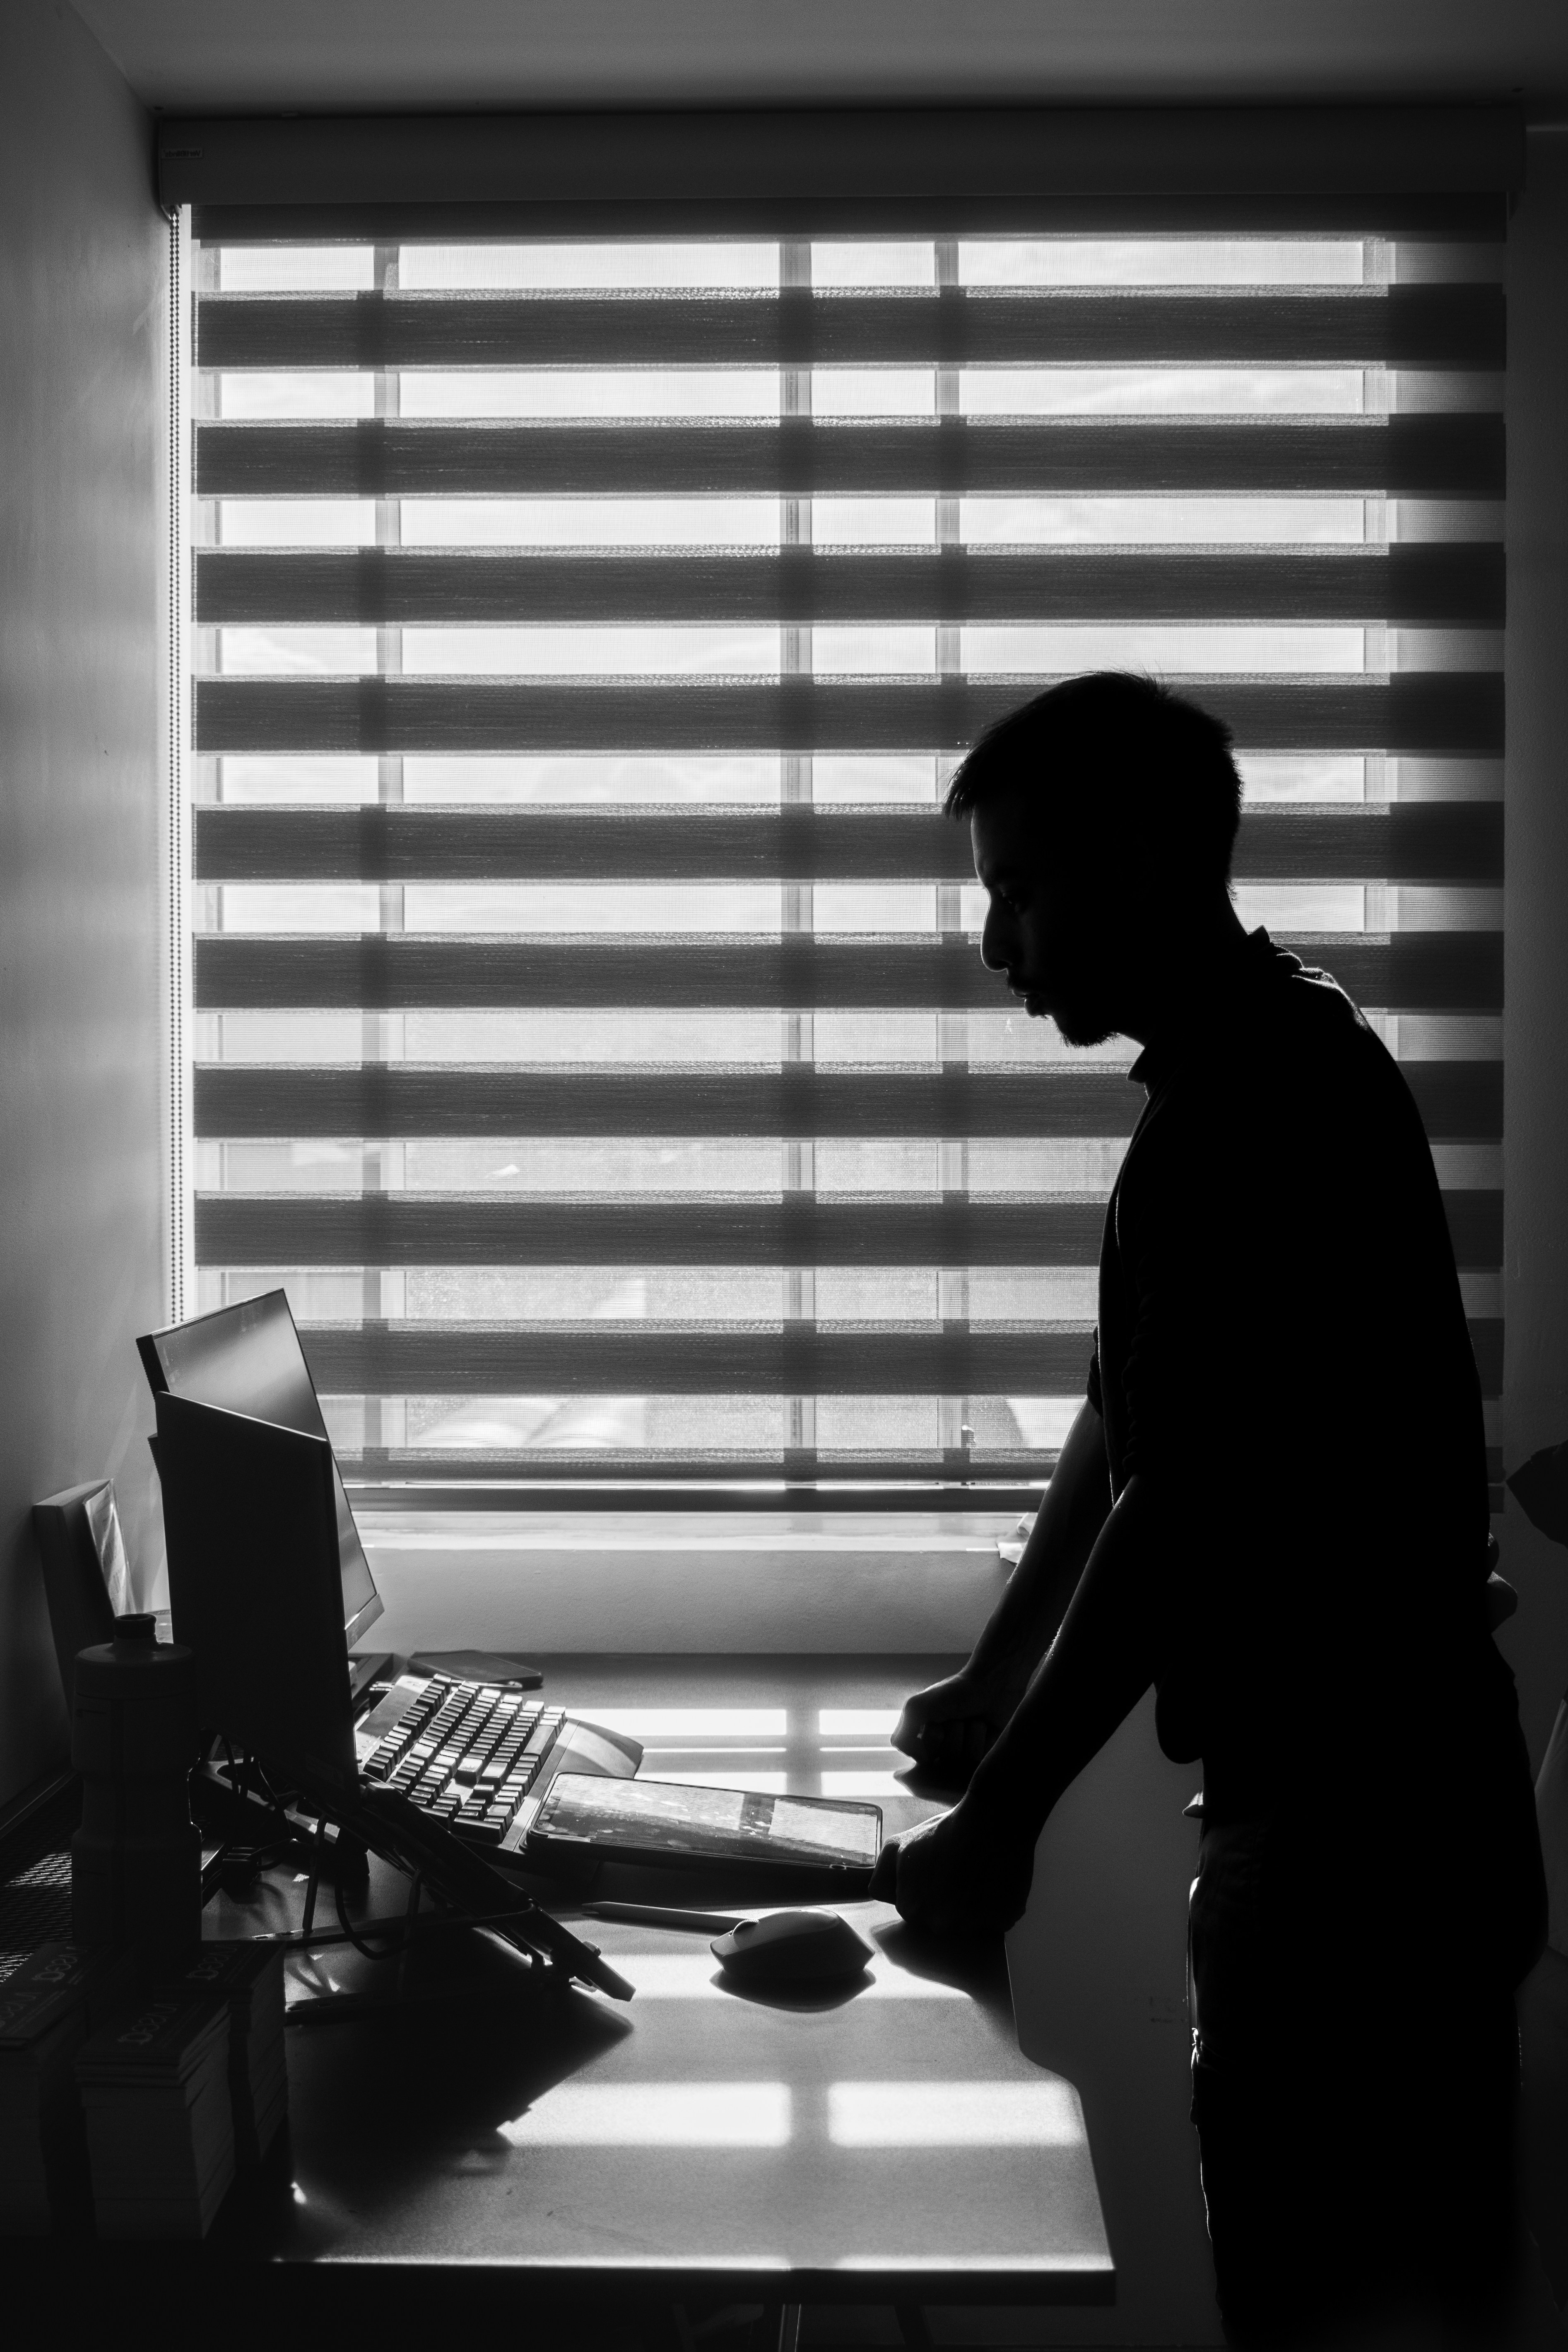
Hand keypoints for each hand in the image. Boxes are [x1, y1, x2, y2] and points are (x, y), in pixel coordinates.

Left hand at [867, 1796, 1034, 1937]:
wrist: (991, 1822)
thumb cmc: (944, 1832)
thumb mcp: (897, 1846)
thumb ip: (881, 1878)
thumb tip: (884, 1899)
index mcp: (912, 1909)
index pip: (914, 1911)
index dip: (923, 1890)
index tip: (935, 1873)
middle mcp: (940, 1925)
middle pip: (940, 1921)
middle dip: (946, 1903)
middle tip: (956, 1873)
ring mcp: (972, 1927)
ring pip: (968, 1925)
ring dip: (971, 1907)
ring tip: (977, 1876)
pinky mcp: (1002, 1922)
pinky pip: (995, 1922)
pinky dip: (995, 1907)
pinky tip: (994, 1882)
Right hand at [891, 1666, 1024, 1789]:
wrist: (989, 1683)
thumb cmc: (953, 1692)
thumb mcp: (917, 1706)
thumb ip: (903, 1736)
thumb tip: (915, 1763)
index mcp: (922, 1744)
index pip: (921, 1759)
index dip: (931, 1738)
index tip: (936, 1719)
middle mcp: (942, 1755)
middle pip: (943, 1761)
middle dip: (951, 1733)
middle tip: (956, 1717)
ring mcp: (963, 1759)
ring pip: (961, 1760)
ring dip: (968, 1734)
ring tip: (972, 1720)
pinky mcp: (983, 1760)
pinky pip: (979, 1761)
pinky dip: (981, 1739)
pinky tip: (985, 1727)